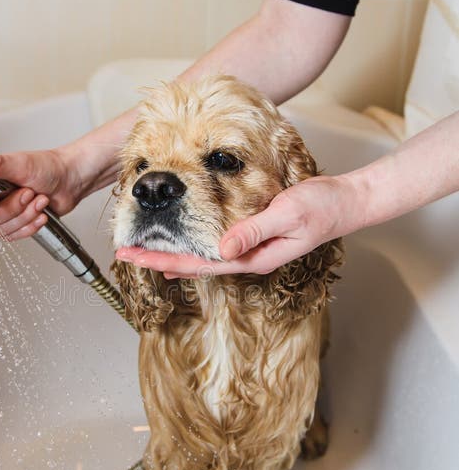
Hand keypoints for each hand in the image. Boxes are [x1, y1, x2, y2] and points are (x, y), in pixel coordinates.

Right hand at [0, 143, 82, 239]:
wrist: (71, 179)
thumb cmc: (47, 167)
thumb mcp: (18, 164)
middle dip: (12, 208)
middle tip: (29, 193)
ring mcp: (5, 213)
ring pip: (3, 229)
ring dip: (25, 216)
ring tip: (40, 199)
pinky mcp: (18, 224)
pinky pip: (16, 235)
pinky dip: (31, 226)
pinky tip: (41, 214)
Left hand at [115, 175, 353, 276]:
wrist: (345, 204)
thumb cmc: (321, 208)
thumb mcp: (287, 215)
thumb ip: (254, 231)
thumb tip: (222, 249)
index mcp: (252, 258)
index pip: (199, 264)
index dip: (164, 261)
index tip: (136, 257)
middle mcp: (247, 259)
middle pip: (194, 265)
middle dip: (157, 260)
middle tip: (124, 253)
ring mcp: (249, 251)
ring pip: (201, 258)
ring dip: (170, 255)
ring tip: (142, 251)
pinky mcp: (252, 239)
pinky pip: (213, 248)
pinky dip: (191, 246)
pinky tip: (178, 244)